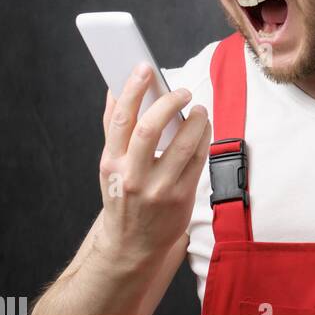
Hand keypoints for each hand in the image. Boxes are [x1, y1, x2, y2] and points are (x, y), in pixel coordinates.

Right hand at [97, 65, 210, 268]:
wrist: (132, 246)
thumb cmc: (123, 196)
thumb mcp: (111, 165)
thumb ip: (112, 127)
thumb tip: (113, 89)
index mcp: (111, 163)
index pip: (121, 119)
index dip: (133, 90)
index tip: (145, 68)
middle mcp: (133, 176)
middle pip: (150, 128)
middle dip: (169, 101)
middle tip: (183, 91)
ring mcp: (158, 188)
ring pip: (182, 143)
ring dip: (195, 119)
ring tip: (198, 109)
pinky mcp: (181, 197)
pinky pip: (198, 158)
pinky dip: (204, 137)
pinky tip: (203, 127)